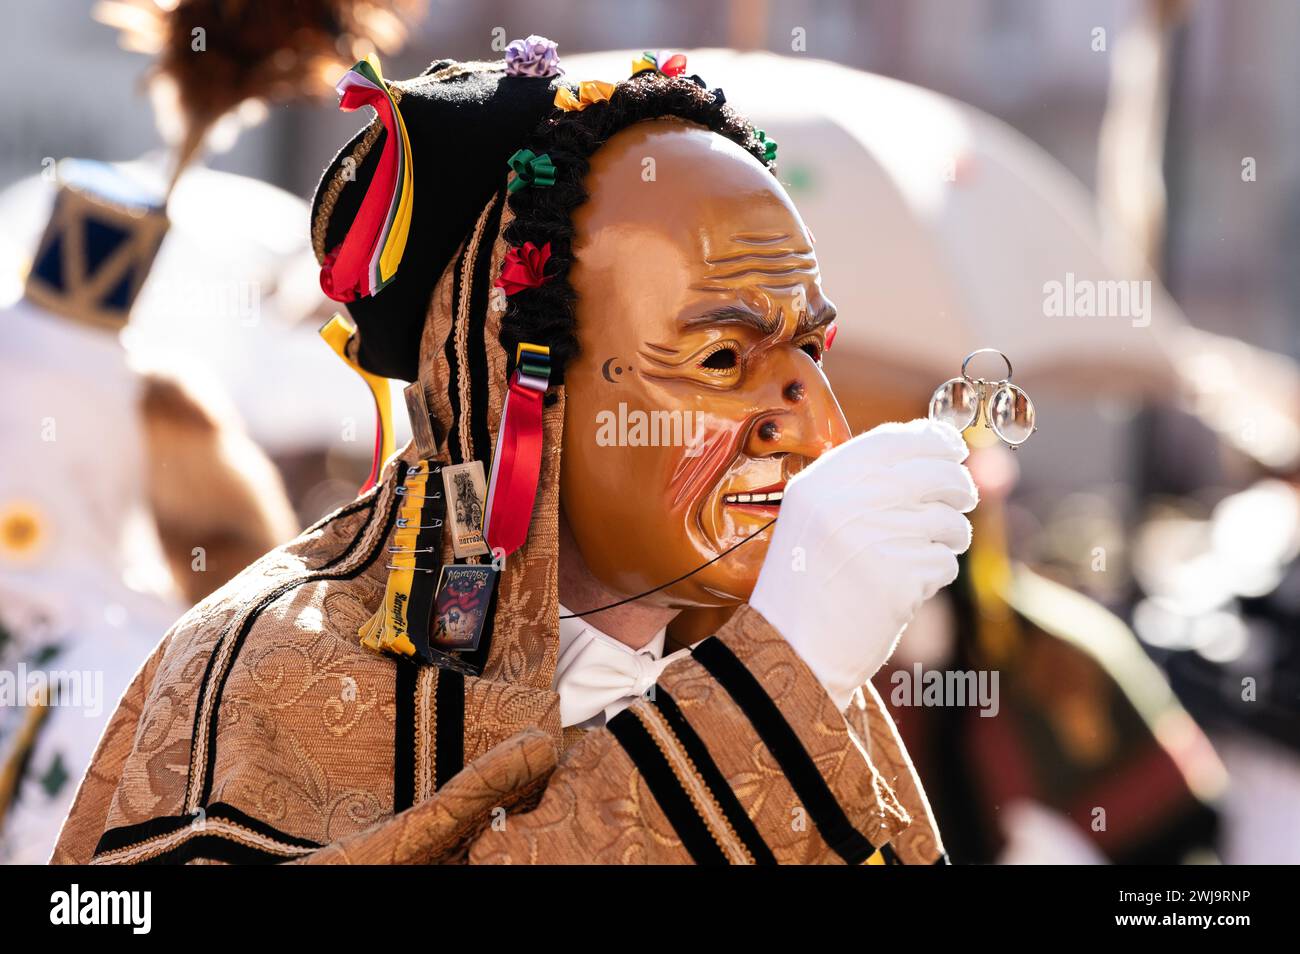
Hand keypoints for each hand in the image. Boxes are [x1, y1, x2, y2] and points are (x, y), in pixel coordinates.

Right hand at [748, 418, 977, 709]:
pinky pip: (944, 562)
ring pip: (948, 519)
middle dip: (958, 485)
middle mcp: (845, 504)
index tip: (954, 448)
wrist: (794, 648)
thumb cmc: (810, 581)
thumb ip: (864, 481)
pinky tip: (909, 585)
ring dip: (950, 535)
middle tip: (962, 498)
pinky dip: (936, 573)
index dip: (933, 440)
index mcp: (820, 483)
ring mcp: (873, 539)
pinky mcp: (899, 578)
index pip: (893, 440)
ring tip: (926, 551)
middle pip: (932, 474)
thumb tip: (939, 447)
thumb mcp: (816, 516)